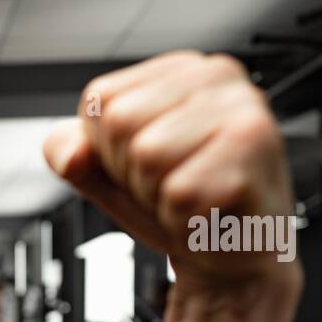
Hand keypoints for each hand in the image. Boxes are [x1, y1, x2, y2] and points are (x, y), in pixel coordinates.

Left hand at [44, 51, 297, 285]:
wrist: (236, 251)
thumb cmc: (180, 205)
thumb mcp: (112, 175)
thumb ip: (75, 155)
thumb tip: (69, 155)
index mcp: (181, 70)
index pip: (100, 99)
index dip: (108, 150)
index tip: (149, 166)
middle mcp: (217, 77)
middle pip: (120, 122)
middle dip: (132, 174)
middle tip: (173, 185)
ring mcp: (241, 109)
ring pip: (147, 155)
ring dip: (158, 197)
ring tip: (193, 198)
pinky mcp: (252, 150)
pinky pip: (179, 192)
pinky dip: (183, 217)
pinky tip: (211, 212)